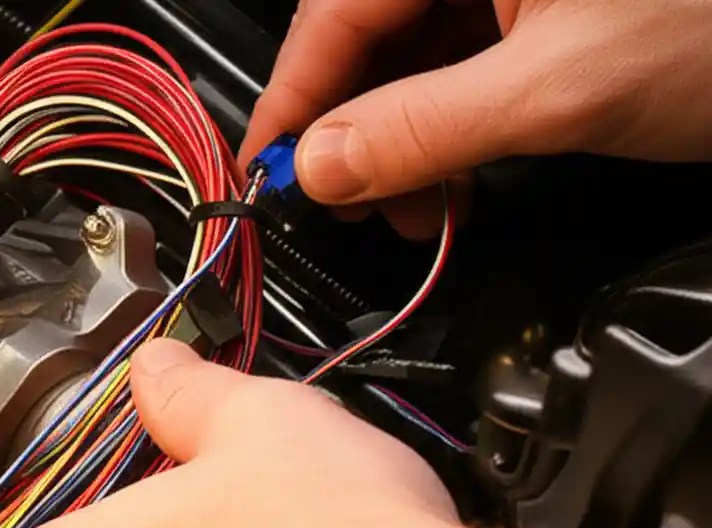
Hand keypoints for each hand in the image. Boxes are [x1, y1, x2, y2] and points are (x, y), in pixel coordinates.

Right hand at [241, 0, 711, 238]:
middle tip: (349, 204)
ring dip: (404, 137)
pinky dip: (451, 123)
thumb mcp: (562, 91)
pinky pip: (465, 58)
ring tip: (418, 206)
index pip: (334, 13)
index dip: (295, 101)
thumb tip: (325, 163)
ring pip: (415, 52)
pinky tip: (456, 174)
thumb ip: (424, 130)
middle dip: (356, 130)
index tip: (268, 170)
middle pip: (369, 34)